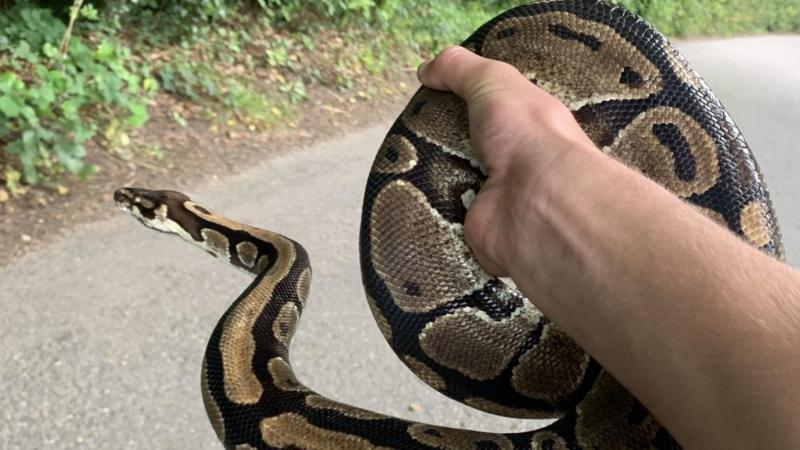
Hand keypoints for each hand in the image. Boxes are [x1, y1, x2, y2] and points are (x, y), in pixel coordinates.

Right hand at [417, 46, 595, 275]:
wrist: (540, 203)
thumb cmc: (528, 134)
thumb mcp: (495, 82)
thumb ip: (460, 69)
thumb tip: (426, 69)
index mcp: (524, 128)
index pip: (489, 114)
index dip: (460, 104)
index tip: (429, 98)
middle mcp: (510, 163)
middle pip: (461, 149)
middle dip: (435, 142)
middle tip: (406, 132)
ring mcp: (492, 198)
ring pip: (446, 183)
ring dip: (425, 175)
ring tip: (400, 161)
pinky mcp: (472, 227)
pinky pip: (439, 218)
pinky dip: (422, 209)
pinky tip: (405, 195)